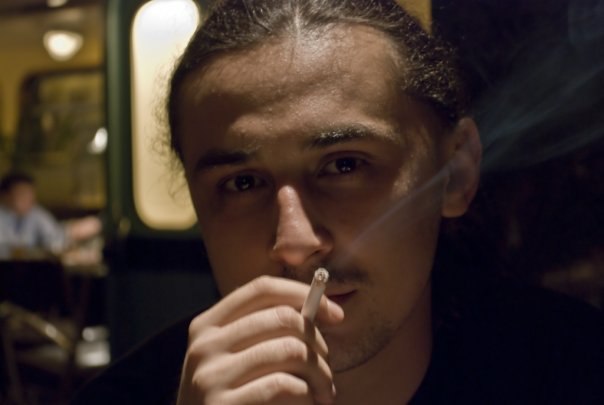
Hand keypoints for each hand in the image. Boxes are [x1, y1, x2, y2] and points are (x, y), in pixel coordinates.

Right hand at [176, 275, 344, 404]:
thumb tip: (323, 307)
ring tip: (324, 392)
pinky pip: (283, 385)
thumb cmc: (237, 401)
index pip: (261, 289)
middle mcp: (204, 346)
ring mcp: (210, 377)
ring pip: (290, 350)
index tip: (335, 314)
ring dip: (320, 373)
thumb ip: (268, 332)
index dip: (302, 294)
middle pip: (282, 318)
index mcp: (207, 326)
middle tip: (327, 368)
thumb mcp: (238, 360)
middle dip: (318, 343)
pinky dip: (306, 395)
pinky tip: (307, 404)